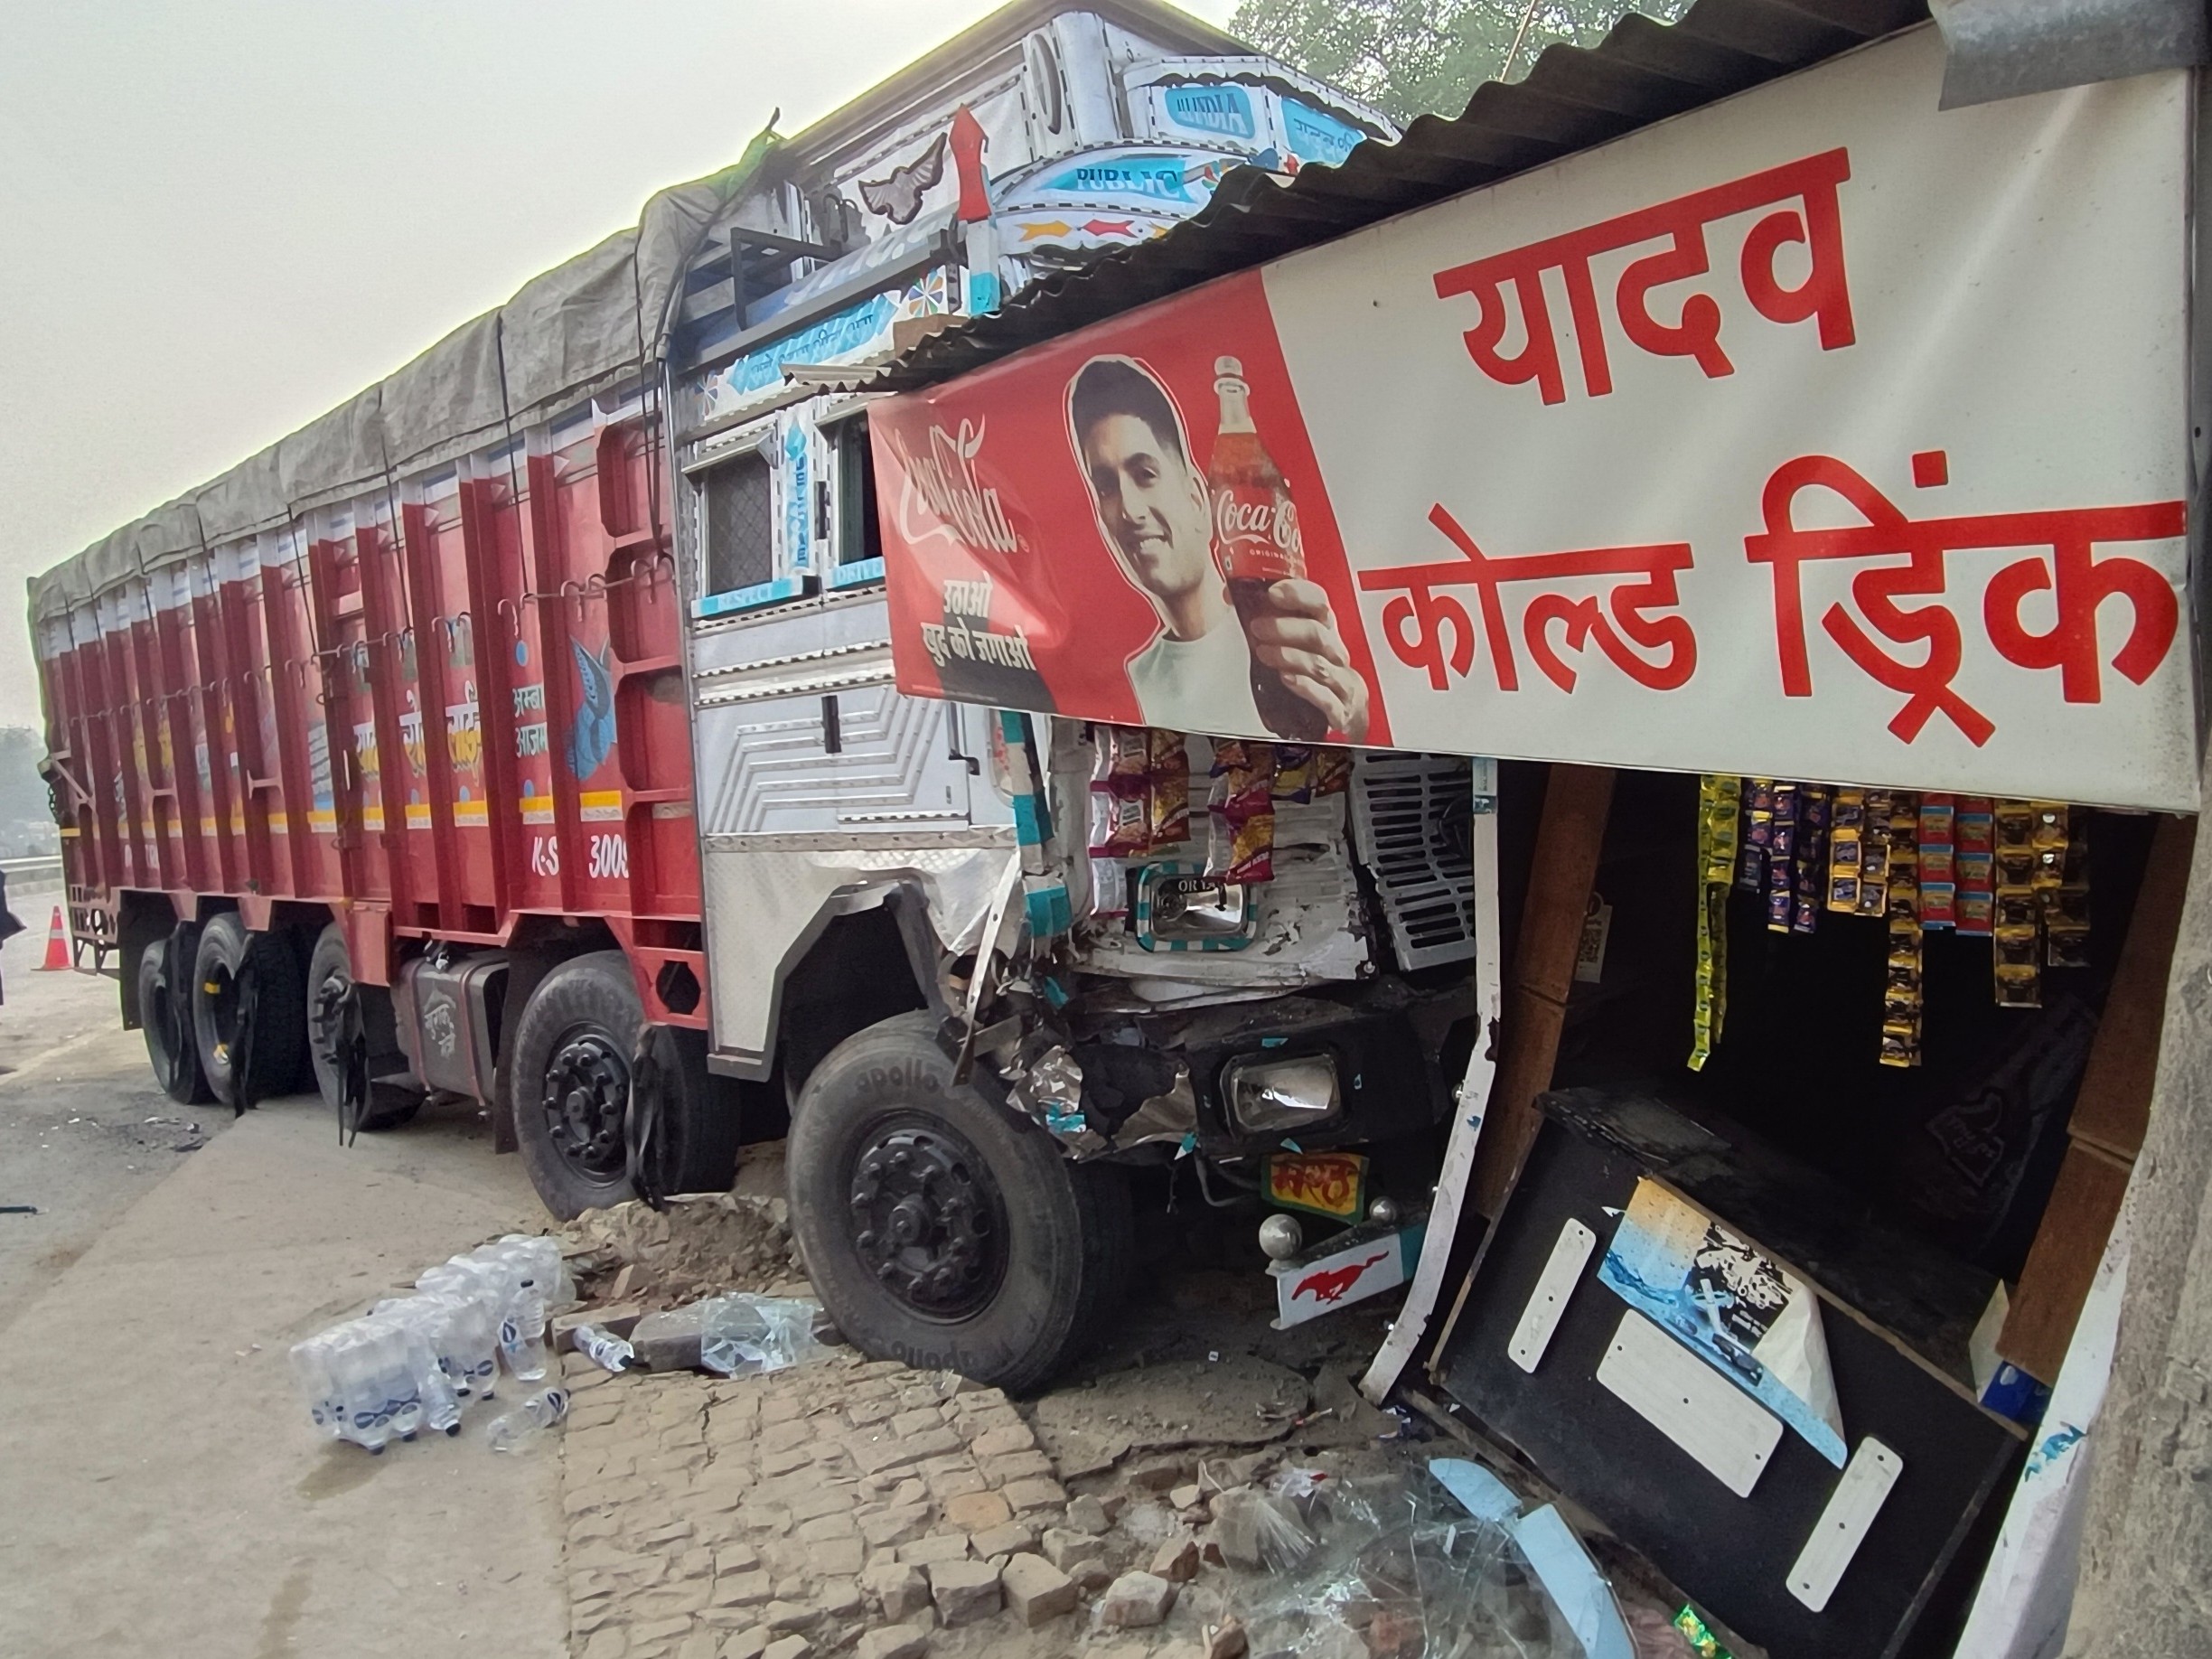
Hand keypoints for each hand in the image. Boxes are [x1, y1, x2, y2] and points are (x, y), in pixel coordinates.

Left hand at [1243, 578, 1369, 740]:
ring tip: (1264, 653)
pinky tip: (1287, 679)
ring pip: (1319, 664)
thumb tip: (1230, 596)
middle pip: (1318, 632)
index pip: (1318, 602)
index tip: (1274, 593)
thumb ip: (1265, 619)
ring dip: (1290, 656)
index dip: (1298, 594)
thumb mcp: (1292, 642)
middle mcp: (1335, 652)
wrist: (1342, 711)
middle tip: (1257, 627)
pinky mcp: (1339, 709)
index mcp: (1325, 630)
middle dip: (1286, 627)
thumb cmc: (1312, 671)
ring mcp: (1340, 681)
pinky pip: (1326, 697)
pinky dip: (1306, 687)